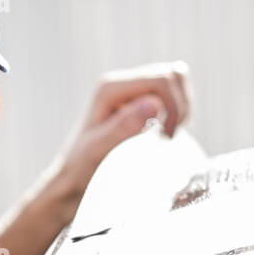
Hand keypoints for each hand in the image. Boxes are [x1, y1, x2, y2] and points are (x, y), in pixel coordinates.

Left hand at [41, 61, 193, 222]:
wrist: (72, 178)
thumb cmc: (81, 168)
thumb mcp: (99, 151)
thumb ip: (124, 127)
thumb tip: (154, 104)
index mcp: (110, 88)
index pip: (160, 80)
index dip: (173, 107)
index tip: (166, 137)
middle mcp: (121, 83)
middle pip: (171, 76)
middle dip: (179, 106)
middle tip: (168, 137)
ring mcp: (131, 91)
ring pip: (175, 80)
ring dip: (181, 107)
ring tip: (168, 134)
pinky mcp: (139, 101)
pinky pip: (171, 92)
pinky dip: (178, 109)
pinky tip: (166, 132)